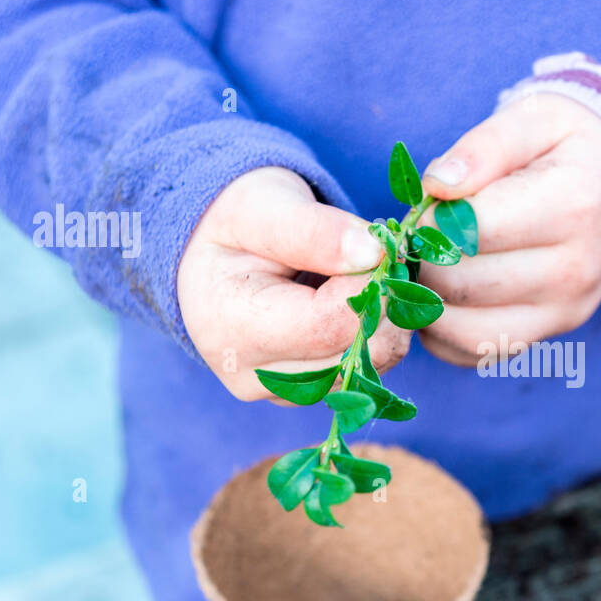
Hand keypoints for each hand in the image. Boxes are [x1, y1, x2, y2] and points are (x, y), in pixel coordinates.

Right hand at [177, 167, 409, 401]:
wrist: (214, 257)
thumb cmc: (234, 224)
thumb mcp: (260, 206)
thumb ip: (316, 230)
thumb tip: (376, 253)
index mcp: (235, 329)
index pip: (333, 324)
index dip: (372, 284)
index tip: (381, 245)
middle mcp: (254, 376)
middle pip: (359, 354)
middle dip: (384, 302)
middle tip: (380, 257)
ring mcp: (282, 393)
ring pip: (373, 366)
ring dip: (386, 318)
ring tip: (363, 275)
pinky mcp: (306, 394)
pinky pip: (368, 370)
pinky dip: (378, 333)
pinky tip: (359, 299)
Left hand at [417, 93, 600, 365]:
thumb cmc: (567, 147)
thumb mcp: (533, 118)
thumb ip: (483, 147)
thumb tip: (436, 186)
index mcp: (572, 206)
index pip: (471, 232)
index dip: (429, 221)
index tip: (426, 206)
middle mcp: (575, 270)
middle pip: (461, 285)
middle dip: (423, 261)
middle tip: (421, 236)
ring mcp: (565, 311)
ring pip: (464, 331)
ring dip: (426, 302)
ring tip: (428, 265)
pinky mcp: (549, 335)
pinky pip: (475, 354)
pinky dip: (443, 333)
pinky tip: (444, 296)